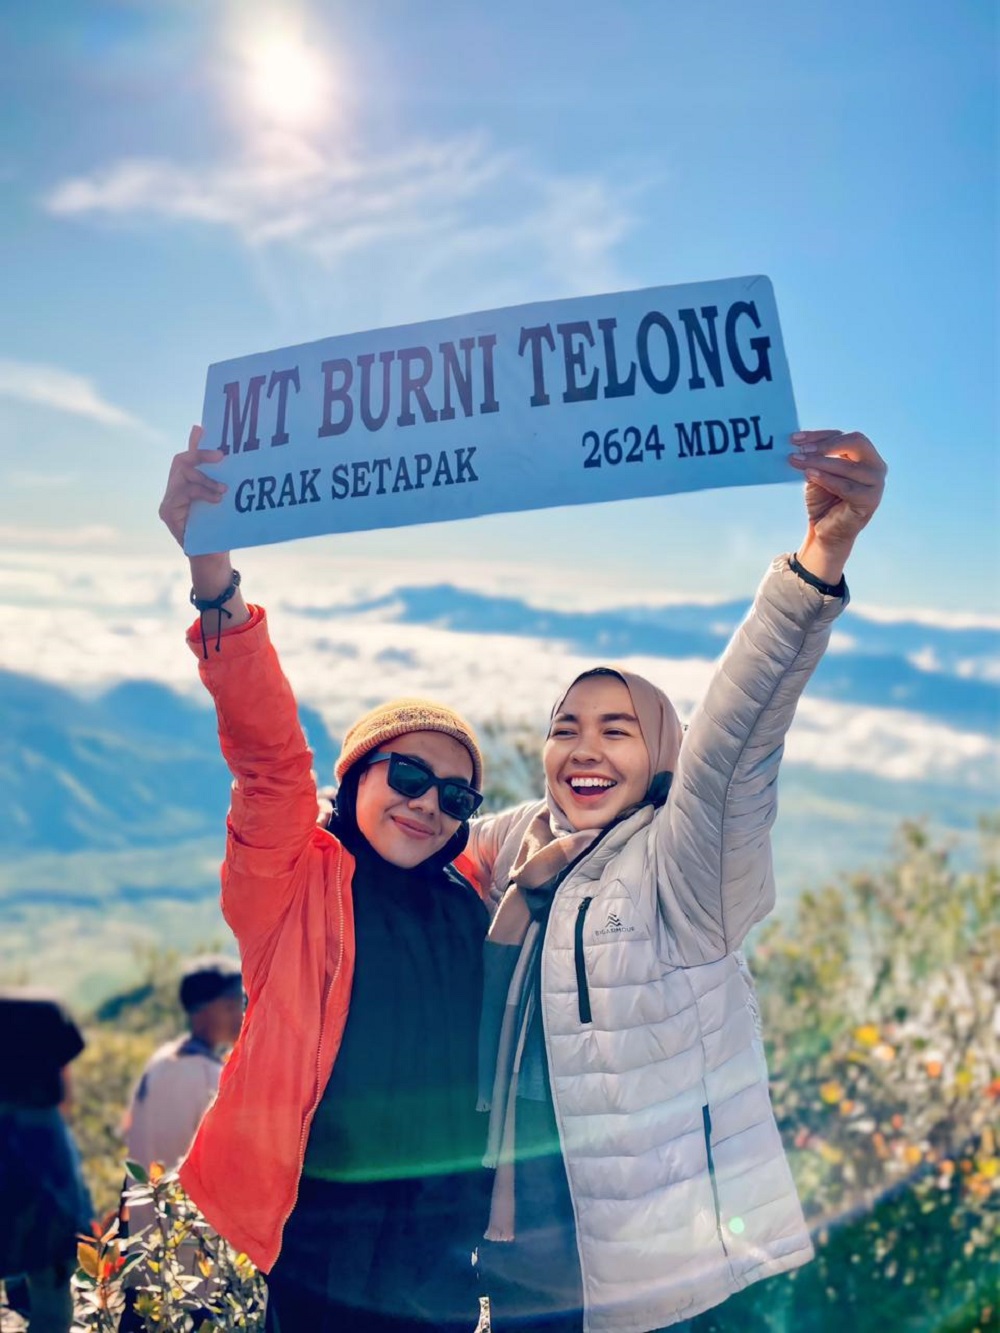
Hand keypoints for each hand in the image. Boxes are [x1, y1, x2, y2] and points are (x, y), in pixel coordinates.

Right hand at [158, 424, 227, 549]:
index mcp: (185, 485)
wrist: (211, 556)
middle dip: (200, 455)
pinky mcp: (167, 511)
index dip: (196, 444)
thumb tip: (226, 455)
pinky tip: (216, 498)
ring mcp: (168, 501)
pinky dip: (201, 492)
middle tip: (221, 456)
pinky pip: (183, 492)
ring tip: (223, 489)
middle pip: (181, 461)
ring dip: (205, 479)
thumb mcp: (223, 498)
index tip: (205, 431)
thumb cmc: (219, 527)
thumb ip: (219, 478)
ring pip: (182, 475)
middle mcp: (173, 490)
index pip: (187, 458)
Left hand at [789, 430, 886, 581]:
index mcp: (864, 455)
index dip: (818, 435)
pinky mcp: (870, 500)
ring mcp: (876, 483)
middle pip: (855, 442)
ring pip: (847, 465)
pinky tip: (810, 475)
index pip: (843, 436)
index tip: (794, 439)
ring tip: (797, 462)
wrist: (826, 531)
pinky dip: (826, 479)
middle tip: (800, 450)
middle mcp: (875, 465)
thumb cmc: (823, 499)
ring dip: (818, 462)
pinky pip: (846, 486)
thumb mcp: (817, 472)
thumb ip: (814, 457)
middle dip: (825, 445)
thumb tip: (798, 443)